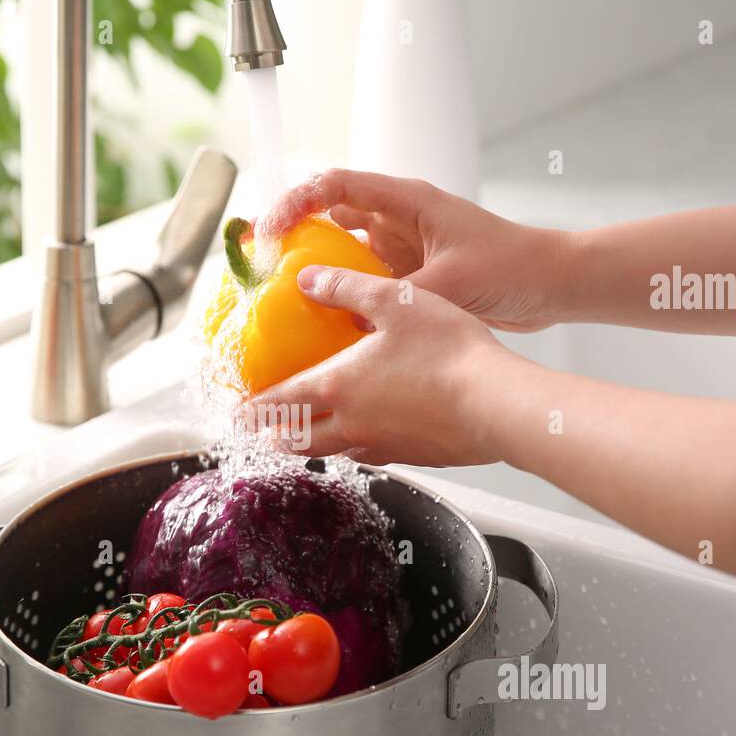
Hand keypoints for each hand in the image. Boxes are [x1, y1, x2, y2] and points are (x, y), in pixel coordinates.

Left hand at [244, 264, 517, 466]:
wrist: (496, 402)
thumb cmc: (447, 349)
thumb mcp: (393, 301)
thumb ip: (345, 288)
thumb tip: (306, 279)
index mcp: (338, 386)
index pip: (280, 402)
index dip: (255, 409)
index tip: (238, 413)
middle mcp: (352, 424)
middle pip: (299, 440)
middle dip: (276, 436)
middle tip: (262, 433)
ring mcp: (383, 444)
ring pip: (335, 451)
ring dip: (313, 446)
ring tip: (306, 438)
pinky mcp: (414, 456)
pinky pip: (373, 454)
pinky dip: (357, 448)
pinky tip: (368, 437)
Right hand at [259, 169, 569, 332]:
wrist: (551, 285)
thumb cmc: (512, 266)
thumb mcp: (448, 281)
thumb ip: (395, 294)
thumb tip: (343, 314)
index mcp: (406, 201)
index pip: (334, 186)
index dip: (294, 202)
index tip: (269, 230)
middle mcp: (398, 219)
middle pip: (329, 216)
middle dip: (294, 236)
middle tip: (262, 267)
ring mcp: (403, 247)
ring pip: (344, 252)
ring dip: (317, 270)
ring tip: (283, 298)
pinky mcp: (410, 275)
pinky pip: (364, 282)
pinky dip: (345, 298)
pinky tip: (325, 325)